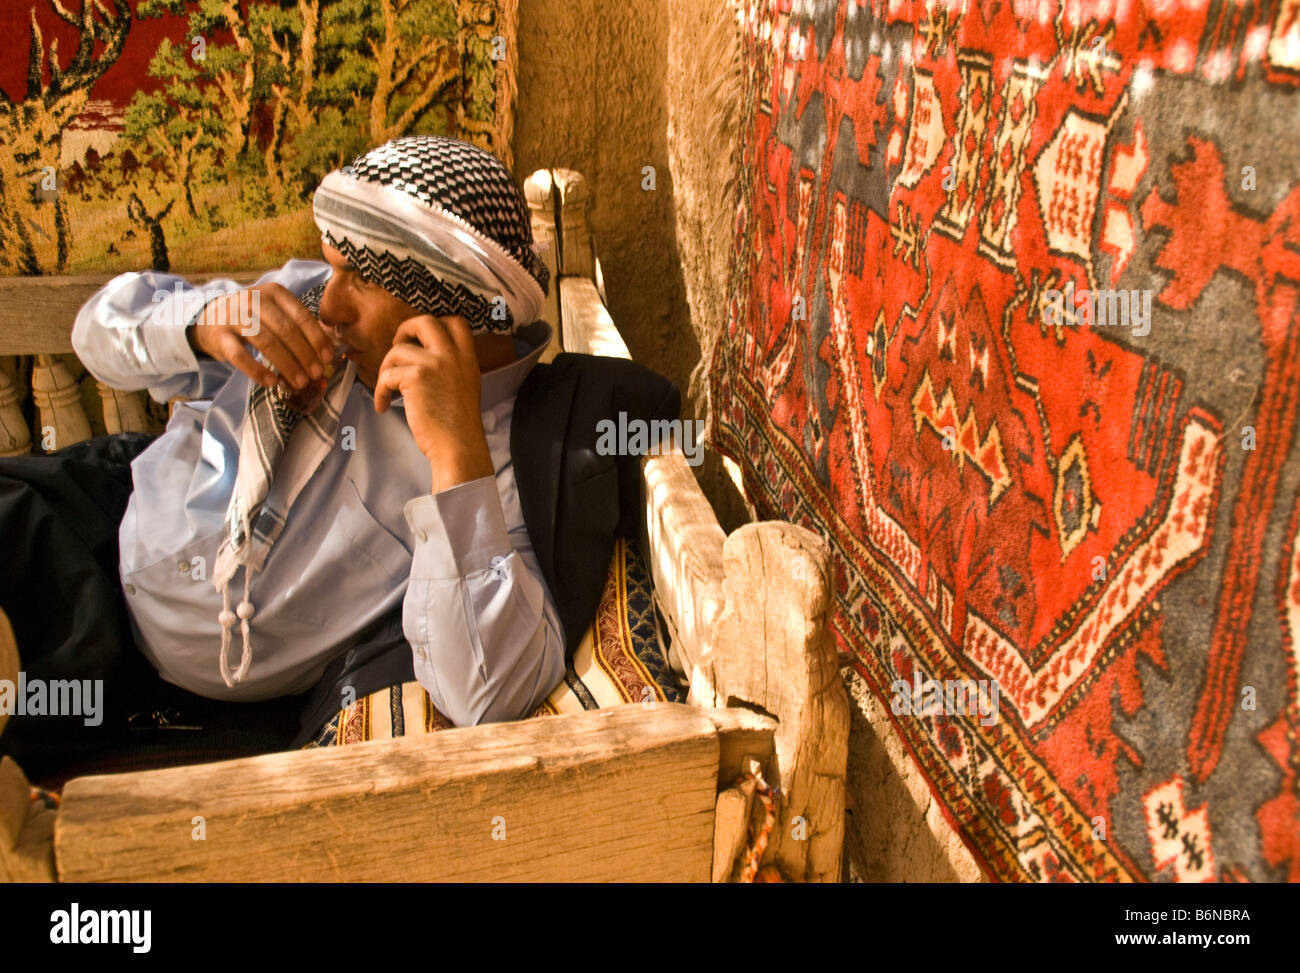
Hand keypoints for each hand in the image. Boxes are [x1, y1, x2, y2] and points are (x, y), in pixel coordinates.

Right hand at [188, 283, 334, 389]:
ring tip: (300, 382)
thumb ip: (297, 326)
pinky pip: (240, 356)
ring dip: (286, 365)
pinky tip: (271, 383)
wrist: (210, 318)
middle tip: (316, 374)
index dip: (316, 338)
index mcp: (274, 292)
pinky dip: (257, 370)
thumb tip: (326, 353)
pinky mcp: (220, 335)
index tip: (327, 358)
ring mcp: (235, 316)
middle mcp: (254, 299)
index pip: (301, 316)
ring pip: (266, 342)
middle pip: (286, 330)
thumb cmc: (253, 319)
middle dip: (304, 355)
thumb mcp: (275, 312)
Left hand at [374, 314, 492, 492]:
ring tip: (387, 390)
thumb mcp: (464, 385)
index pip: (455, 322)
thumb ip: (451, 366)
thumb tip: (422, 356)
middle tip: (397, 347)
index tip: (421, 339)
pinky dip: (379, 391)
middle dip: (405, 330)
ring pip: (398, 350)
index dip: (435, 323)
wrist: (458, 446)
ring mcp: (434, 363)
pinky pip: (387, 375)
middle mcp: (453, 355)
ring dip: (386, 369)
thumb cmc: (457, 425)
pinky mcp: (415, 377)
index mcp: (467, 357)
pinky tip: (382, 406)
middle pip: (425, 322)